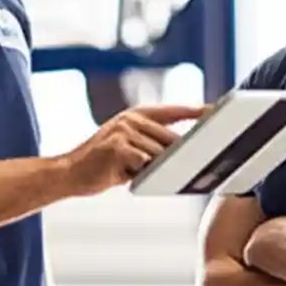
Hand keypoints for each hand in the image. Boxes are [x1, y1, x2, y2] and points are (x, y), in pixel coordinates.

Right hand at [59, 104, 204, 195]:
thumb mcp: (129, 147)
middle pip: (172, 138)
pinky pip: (145, 163)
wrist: (69, 173)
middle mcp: (131, 118)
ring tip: (132, 172)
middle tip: (188, 167)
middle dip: (180, 156)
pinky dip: (141, 174)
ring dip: (155, 169)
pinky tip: (124, 175)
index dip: (196, 110)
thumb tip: (184, 152)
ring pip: (160, 154)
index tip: (216, 111)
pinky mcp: (118, 146)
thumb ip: (152, 144)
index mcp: (136, 115)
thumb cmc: (103, 164)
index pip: (173, 110)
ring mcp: (124, 130)